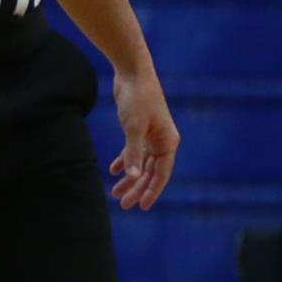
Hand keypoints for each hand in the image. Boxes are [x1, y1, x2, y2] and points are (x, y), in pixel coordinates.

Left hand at [108, 65, 178, 210]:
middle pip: (150, 171)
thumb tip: (133, 176)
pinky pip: (133, 151)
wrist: (132, 74)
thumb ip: (133, 152)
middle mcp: (162, 141)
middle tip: (123, 204)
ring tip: (115, 193)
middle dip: (137, 188)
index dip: (152, 191)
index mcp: (168, 142)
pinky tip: (113, 171)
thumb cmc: (138, 99)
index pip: (161, 173)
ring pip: (141, 163)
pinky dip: (124, 161)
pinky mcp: (138, 129)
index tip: (142, 206)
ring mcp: (150, 136)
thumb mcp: (133, 127)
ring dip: (129, 178)